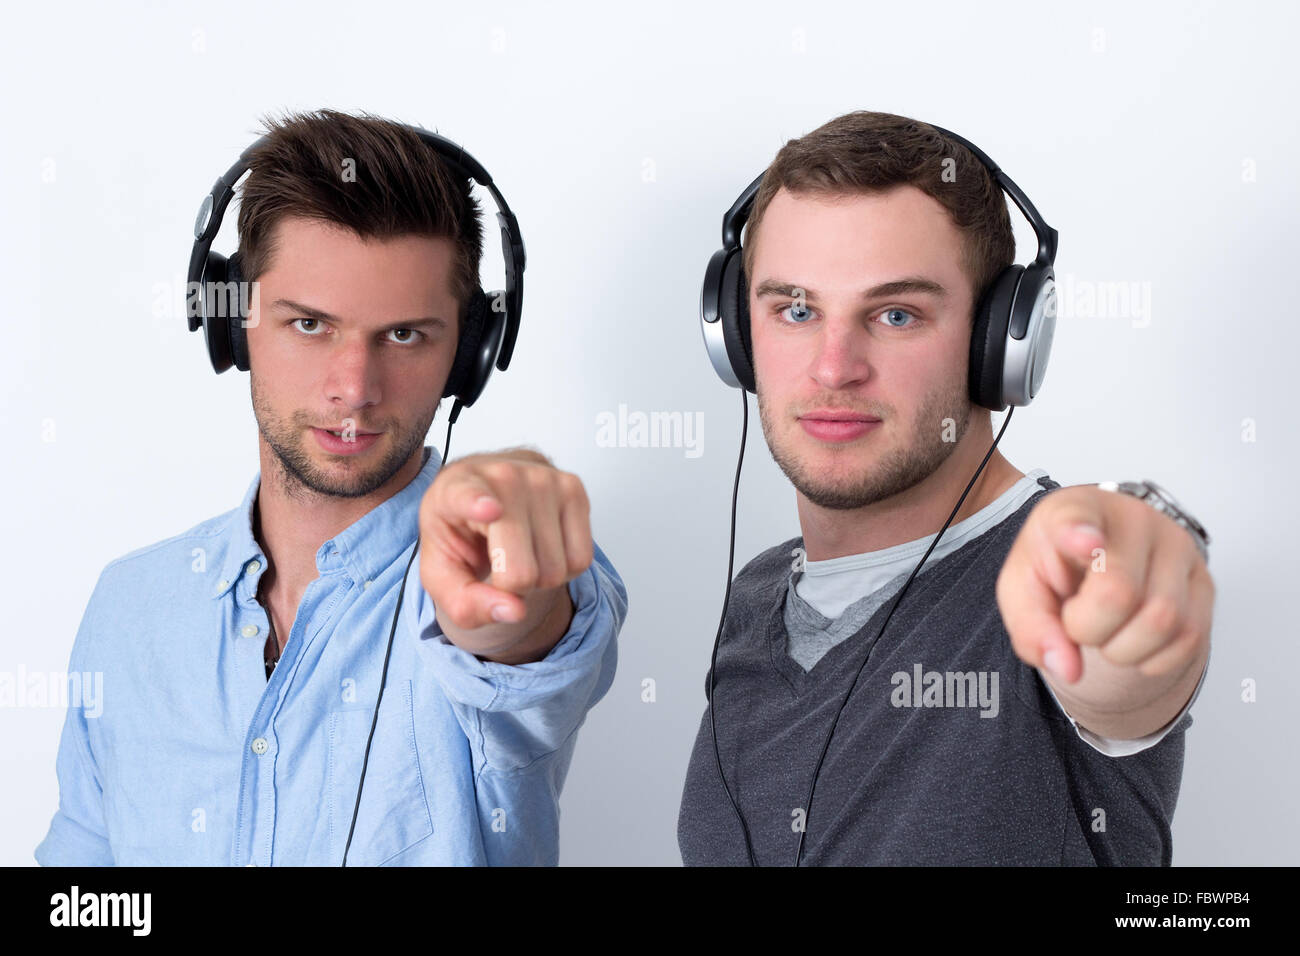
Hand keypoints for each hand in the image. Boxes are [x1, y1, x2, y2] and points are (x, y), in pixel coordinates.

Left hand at [418, 448, 592, 632]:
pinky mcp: (573, 488)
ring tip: (519, 551)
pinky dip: (565, 568)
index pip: (466, 497)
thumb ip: (466, 603)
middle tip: (498, 562)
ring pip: (557, 570)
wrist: (488, 492)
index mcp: (453, 491)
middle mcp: (501, 477)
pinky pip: (582, 559)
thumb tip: (515, 611)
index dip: (477, 504)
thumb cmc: (461, 532)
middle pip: (523, 571)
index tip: (489, 510)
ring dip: (540, 578)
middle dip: (512, 586)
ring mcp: (542, 479)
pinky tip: (544, 546)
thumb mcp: (443, 574)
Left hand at [996, 485, 1213, 685]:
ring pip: (1163, 622)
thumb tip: (1068, 669)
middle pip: (1118, 595)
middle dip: (1089, 630)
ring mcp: (1176, 546)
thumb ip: (1031, 628)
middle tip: (1077, 618)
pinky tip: (1133, 637)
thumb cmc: (1058, 566)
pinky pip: (1189, 638)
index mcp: (1073, 509)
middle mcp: (1133, 519)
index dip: (1079, 532)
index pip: (1076, 518)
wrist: (1098, 561)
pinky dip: (1155, 657)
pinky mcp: (1204, 579)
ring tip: (1106, 628)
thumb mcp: (1023, 590)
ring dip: (1124, 649)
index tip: (1086, 542)